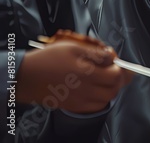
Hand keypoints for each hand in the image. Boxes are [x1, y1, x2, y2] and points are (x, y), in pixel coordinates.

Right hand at [18, 41, 132, 113]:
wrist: (26, 76)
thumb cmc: (47, 59)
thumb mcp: (73, 47)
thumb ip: (96, 53)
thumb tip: (112, 56)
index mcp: (86, 73)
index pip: (115, 74)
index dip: (118, 66)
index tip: (112, 60)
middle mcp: (85, 90)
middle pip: (114, 88)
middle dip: (117, 78)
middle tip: (111, 69)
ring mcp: (79, 100)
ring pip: (106, 98)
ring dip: (110, 88)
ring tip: (103, 78)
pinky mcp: (73, 106)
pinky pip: (95, 106)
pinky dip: (100, 98)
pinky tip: (94, 88)